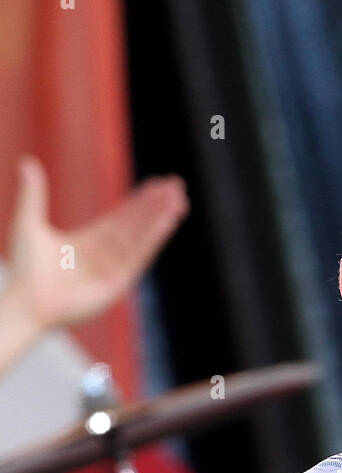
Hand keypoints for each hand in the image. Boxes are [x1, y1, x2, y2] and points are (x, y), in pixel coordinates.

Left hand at [2, 156, 188, 333]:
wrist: (26, 302)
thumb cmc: (24, 271)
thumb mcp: (28, 222)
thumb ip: (33, 193)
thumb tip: (28, 161)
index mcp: (88, 243)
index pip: (120, 219)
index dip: (138, 202)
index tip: (156, 186)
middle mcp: (104, 256)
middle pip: (136, 226)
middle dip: (155, 207)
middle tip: (176, 186)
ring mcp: (113, 270)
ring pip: (141, 238)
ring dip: (159, 219)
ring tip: (178, 200)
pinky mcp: (117, 283)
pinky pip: (138, 256)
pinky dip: (152, 238)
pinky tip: (166, 222)